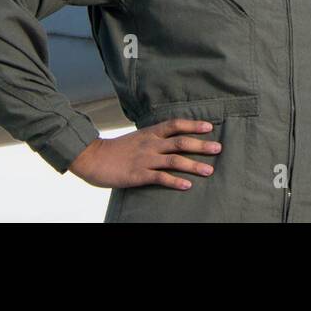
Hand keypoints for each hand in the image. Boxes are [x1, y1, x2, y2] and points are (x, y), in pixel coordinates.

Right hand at [68, 119, 220, 189]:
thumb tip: (172, 138)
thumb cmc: (116, 149)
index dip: (193, 125)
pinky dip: (175, 182)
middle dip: (201, 145)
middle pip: (180, 142)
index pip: (175, 125)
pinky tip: (187, 186)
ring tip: (209, 170)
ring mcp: (145, 159)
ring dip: (194, 165)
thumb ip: (154, 137)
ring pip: (174, 160)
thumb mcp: (138, 137)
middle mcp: (151, 144)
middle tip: (218, 148)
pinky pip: (160, 178)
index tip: (209, 126)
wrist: (92, 158)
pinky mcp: (139, 175)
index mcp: (150, 133)